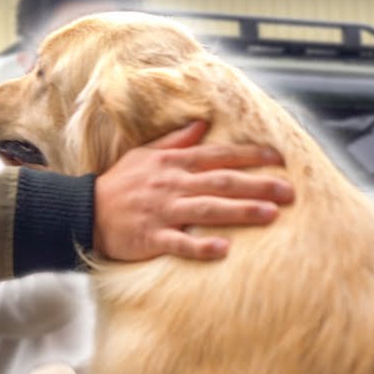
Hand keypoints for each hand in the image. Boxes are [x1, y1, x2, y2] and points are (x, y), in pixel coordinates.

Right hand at [92, 121, 293, 260]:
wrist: (84, 211)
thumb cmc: (119, 184)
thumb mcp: (144, 154)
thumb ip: (176, 141)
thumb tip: (203, 124)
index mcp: (173, 163)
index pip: (218, 156)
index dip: (249, 156)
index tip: (279, 159)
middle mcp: (172, 185)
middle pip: (222, 182)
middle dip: (257, 185)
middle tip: (289, 191)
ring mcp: (163, 211)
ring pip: (208, 209)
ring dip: (240, 211)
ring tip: (270, 215)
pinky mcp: (152, 237)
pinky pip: (180, 243)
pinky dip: (201, 246)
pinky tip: (224, 249)